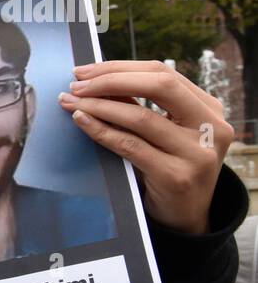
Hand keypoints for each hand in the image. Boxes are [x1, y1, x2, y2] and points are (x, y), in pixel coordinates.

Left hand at [59, 60, 232, 234]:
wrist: (186, 215)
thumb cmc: (169, 166)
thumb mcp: (166, 132)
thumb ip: (141, 106)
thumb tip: (95, 80)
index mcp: (209, 108)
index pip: (163, 73)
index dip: (120, 67)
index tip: (85, 70)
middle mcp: (211, 126)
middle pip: (159, 85)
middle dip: (111, 80)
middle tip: (76, 84)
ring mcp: (197, 152)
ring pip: (140, 117)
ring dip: (98, 106)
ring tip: (71, 102)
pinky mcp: (177, 176)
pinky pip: (130, 146)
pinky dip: (101, 130)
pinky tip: (82, 121)